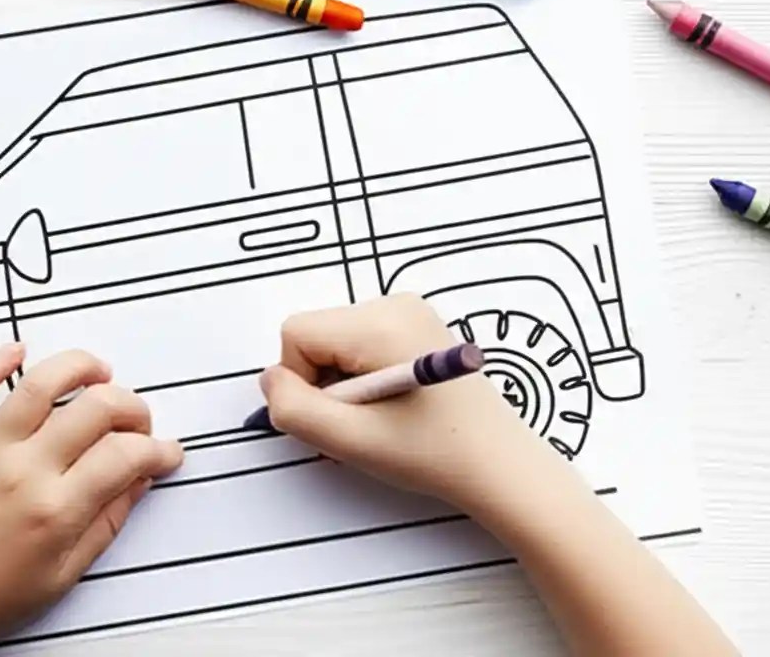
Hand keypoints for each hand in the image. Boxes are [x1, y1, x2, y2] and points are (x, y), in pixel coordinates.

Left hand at [0, 344, 183, 652]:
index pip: (125, 457)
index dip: (157, 449)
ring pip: (39, 384)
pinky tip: (18, 352)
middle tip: (136, 421)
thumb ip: (106, 522)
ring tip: (97, 372)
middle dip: (132, 407)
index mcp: (55, 511)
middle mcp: (22, 473)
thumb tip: (139, 481)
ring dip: (78, 367)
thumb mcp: (63, 574)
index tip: (164, 452)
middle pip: (95, 409)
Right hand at [258, 294, 551, 512]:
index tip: (336, 416)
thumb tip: (270, 381)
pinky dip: (360, 376)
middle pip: (316, 334)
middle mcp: (395, 304)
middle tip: (360, 423)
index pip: (297, 334)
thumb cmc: (434, 453)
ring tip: (380, 417)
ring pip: (334, 341)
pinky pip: (359, 343)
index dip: (299, 382)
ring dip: (341, 383)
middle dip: (322, 382)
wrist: (499, 465)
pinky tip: (392, 405)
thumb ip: (293, 409)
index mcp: (380, 323)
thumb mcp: (350, 440)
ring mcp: (409, 312)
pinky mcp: (416, 327)